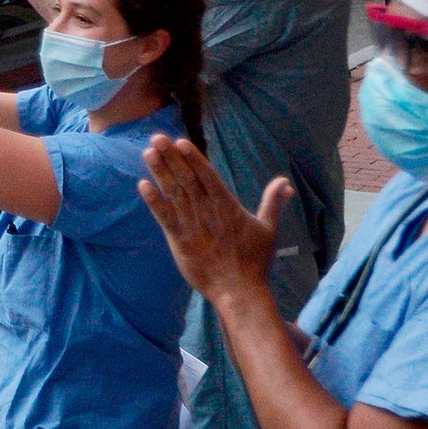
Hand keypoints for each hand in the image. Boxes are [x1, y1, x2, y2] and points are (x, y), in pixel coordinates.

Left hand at [135, 135, 286, 308]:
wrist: (239, 291)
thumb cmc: (255, 261)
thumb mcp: (268, 228)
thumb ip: (273, 202)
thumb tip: (285, 182)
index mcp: (227, 206)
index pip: (207, 175)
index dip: (193, 158)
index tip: (180, 142)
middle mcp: (207, 211)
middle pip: (186, 178)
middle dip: (171, 157)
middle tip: (157, 137)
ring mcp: (192, 225)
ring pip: (173, 192)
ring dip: (160, 172)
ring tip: (148, 152)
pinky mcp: (179, 240)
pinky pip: (163, 217)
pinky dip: (152, 201)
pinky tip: (142, 185)